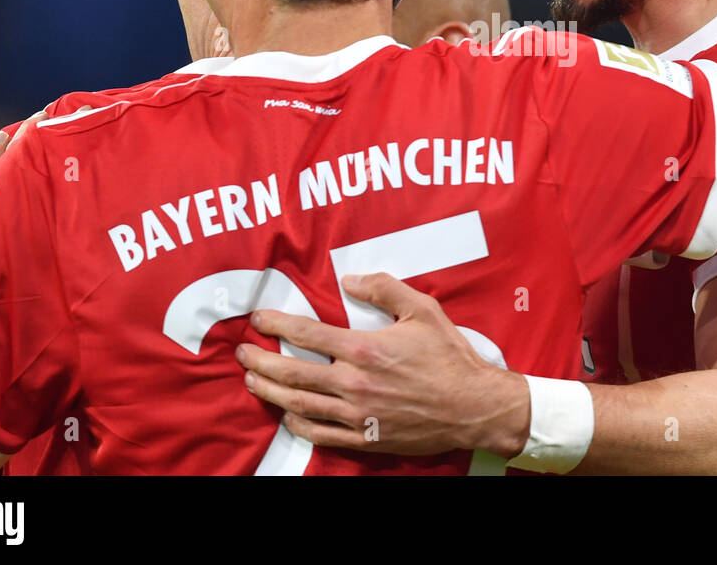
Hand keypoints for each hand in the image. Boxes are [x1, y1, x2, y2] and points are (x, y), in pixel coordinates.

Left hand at [239, 273, 529, 457]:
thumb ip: (384, 288)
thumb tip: (349, 280)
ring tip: (252, 381)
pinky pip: (320, 434)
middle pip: (290, 372)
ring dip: (269, 391)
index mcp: (364, 348)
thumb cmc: (450, 356)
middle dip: (259, 361)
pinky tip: (287, 413)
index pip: (306, 333)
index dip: (276, 324)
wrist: (474, 406)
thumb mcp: (423, 309)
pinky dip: (297, 423)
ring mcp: (357, 415)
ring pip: (298, 404)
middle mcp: (353, 383)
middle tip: (242, 354)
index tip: (258, 319)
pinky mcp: (366, 438)